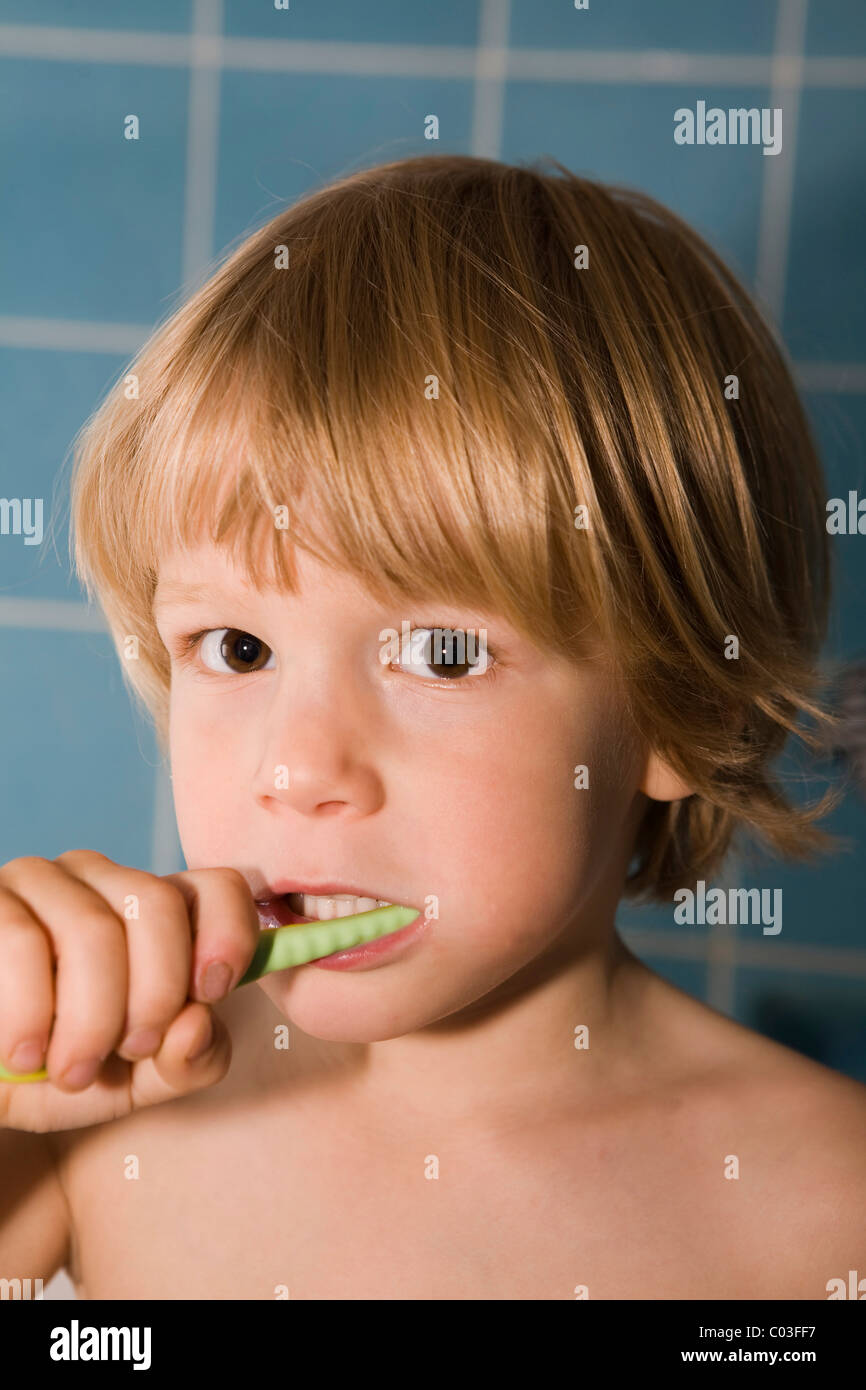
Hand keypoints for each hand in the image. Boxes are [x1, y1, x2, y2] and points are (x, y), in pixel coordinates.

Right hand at [0, 852, 259, 1132]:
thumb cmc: (62, 1068)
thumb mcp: (139, 1080)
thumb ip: (191, 1059)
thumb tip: (197, 1022)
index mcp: (155, 911)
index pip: (218, 887)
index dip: (228, 935)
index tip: (209, 993)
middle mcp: (102, 879)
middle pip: (156, 903)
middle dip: (154, 993)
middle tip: (128, 1051)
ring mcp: (39, 880)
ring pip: (91, 928)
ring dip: (89, 1019)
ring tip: (70, 1070)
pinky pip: (21, 941)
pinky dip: (29, 1015)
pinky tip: (23, 1055)